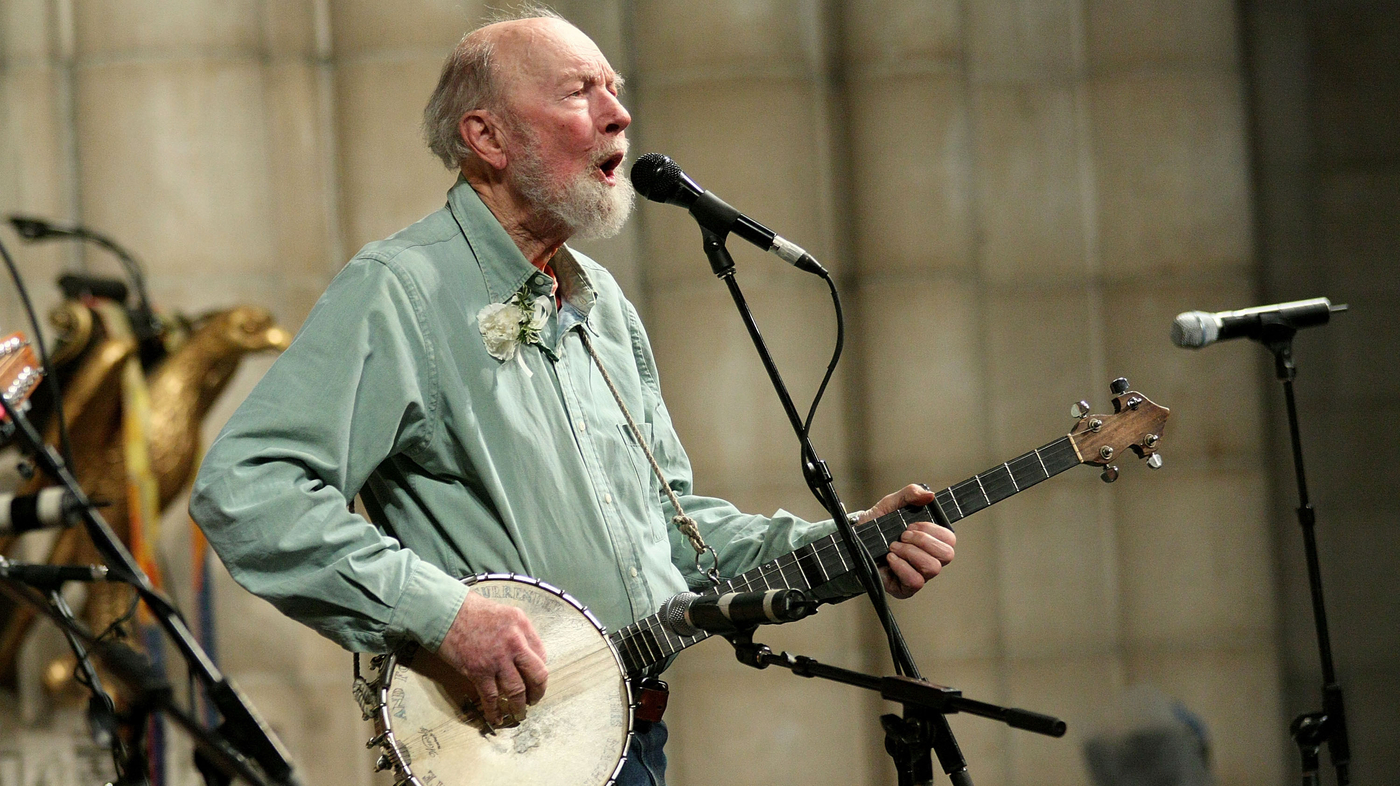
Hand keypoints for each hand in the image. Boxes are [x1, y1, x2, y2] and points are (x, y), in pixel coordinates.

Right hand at [436, 592, 547, 724]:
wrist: (445, 612)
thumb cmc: (472, 610)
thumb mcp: (504, 612)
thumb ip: (519, 631)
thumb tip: (526, 654)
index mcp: (521, 625)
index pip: (541, 653)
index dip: (538, 669)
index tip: (534, 677)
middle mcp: (514, 642)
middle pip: (537, 675)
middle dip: (538, 691)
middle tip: (535, 699)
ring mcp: (497, 659)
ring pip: (517, 691)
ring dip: (520, 706)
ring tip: (519, 713)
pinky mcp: (478, 672)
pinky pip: (492, 698)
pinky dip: (495, 711)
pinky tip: (497, 718)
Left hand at [856, 484, 955, 598]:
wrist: (854, 543)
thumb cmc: (875, 527)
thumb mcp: (890, 504)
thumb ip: (910, 494)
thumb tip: (929, 495)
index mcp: (930, 540)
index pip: (949, 539)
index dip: (931, 530)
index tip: (911, 525)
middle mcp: (928, 559)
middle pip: (947, 555)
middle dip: (922, 541)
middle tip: (903, 536)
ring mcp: (919, 575)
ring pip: (933, 568)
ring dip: (910, 553)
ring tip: (893, 547)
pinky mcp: (906, 588)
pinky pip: (916, 581)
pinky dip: (902, 566)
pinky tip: (890, 559)